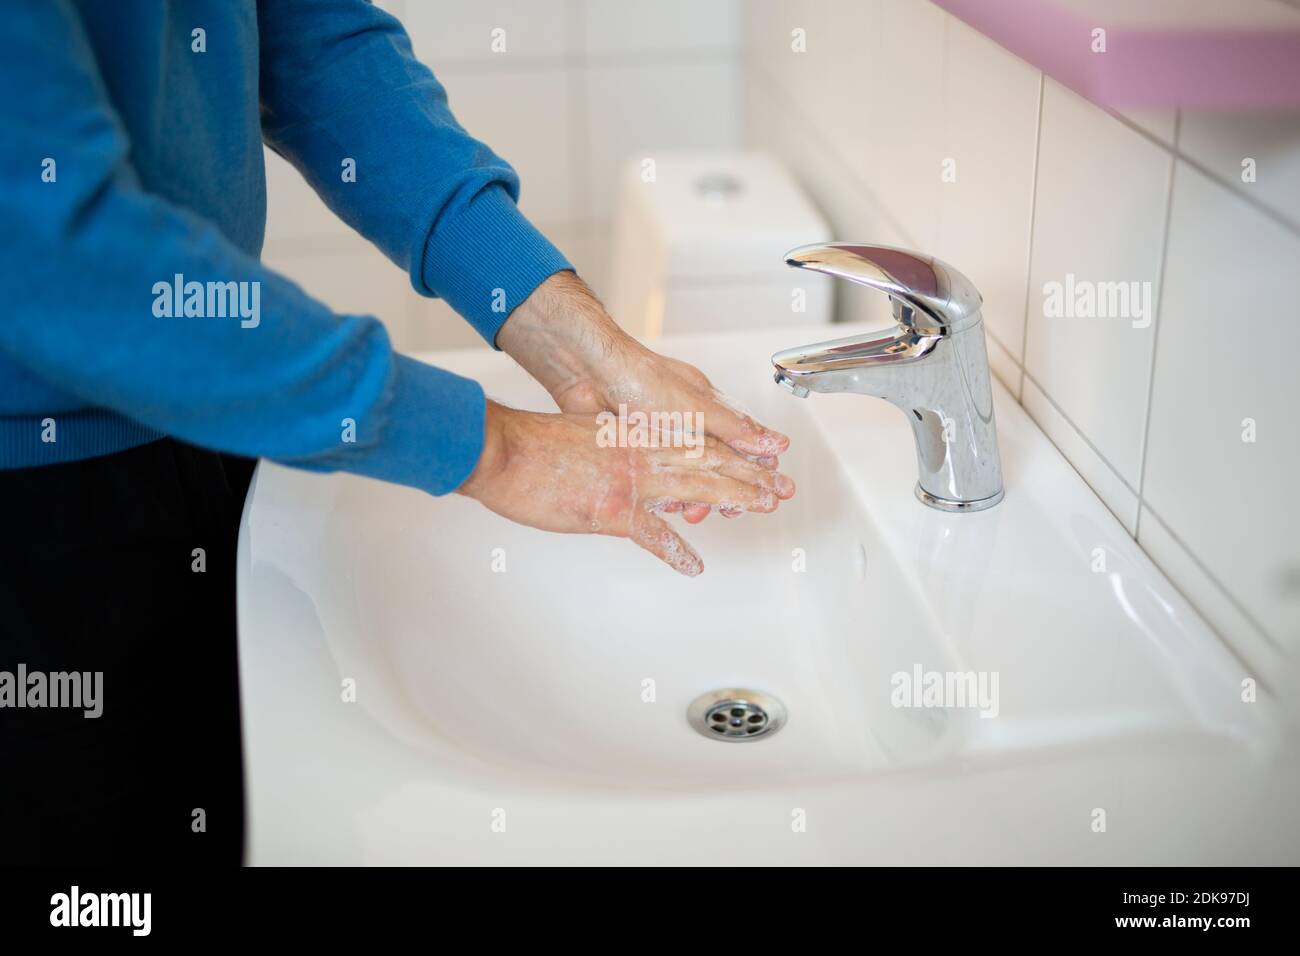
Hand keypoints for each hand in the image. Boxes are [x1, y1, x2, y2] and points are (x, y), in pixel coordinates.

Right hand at [457, 401, 795, 575]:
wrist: (502, 451)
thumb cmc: (532, 446)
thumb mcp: (583, 436)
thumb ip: (613, 449)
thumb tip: (626, 464)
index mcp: (633, 435)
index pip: (694, 440)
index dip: (731, 449)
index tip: (757, 456)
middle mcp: (640, 453)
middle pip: (708, 461)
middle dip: (748, 473)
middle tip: (780, 484)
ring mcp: (630, 482)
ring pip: (697, 488)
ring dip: (735, 497)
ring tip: (763, 506)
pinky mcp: (611, 511)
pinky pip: (653, 535)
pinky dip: (676, 550)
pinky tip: (694, 564)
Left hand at [497, 271, 790, 522]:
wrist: (585, 374)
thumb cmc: (639, 378)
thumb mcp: (695, 407)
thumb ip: (734, 429)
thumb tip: (776, 444)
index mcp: (707, 409)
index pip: (743, 443)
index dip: (758, 468)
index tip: (772, 491)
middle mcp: (686, 424)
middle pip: (717, 467)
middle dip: (728, 491)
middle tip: (734, 511)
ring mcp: (660, 438)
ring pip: (686, 478)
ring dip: (694, 497)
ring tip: (696, 513)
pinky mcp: (634, 451)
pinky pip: (654, 481)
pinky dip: (661, 495)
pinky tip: (662, 506)